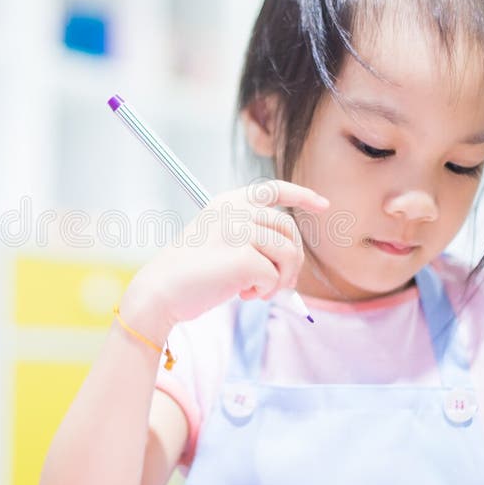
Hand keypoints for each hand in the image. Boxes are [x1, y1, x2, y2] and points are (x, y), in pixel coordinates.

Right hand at [120, 179, 328, 338]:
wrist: (160, 291)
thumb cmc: (190, 274)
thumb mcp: (220, 241)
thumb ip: (251, 238)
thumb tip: (292, 259)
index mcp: (228, 201)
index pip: (273, 189)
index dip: (302, 195)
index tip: (323, 205)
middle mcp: (235, 210)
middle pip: (289, 230)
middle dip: (292, 261)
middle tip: (277, 285)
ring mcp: (239, 230)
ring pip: (288, 254)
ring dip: (279, 280)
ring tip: (256, 292)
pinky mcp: (243, 256)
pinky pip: (274, 277)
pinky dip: (264, 291)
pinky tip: (242, 295)